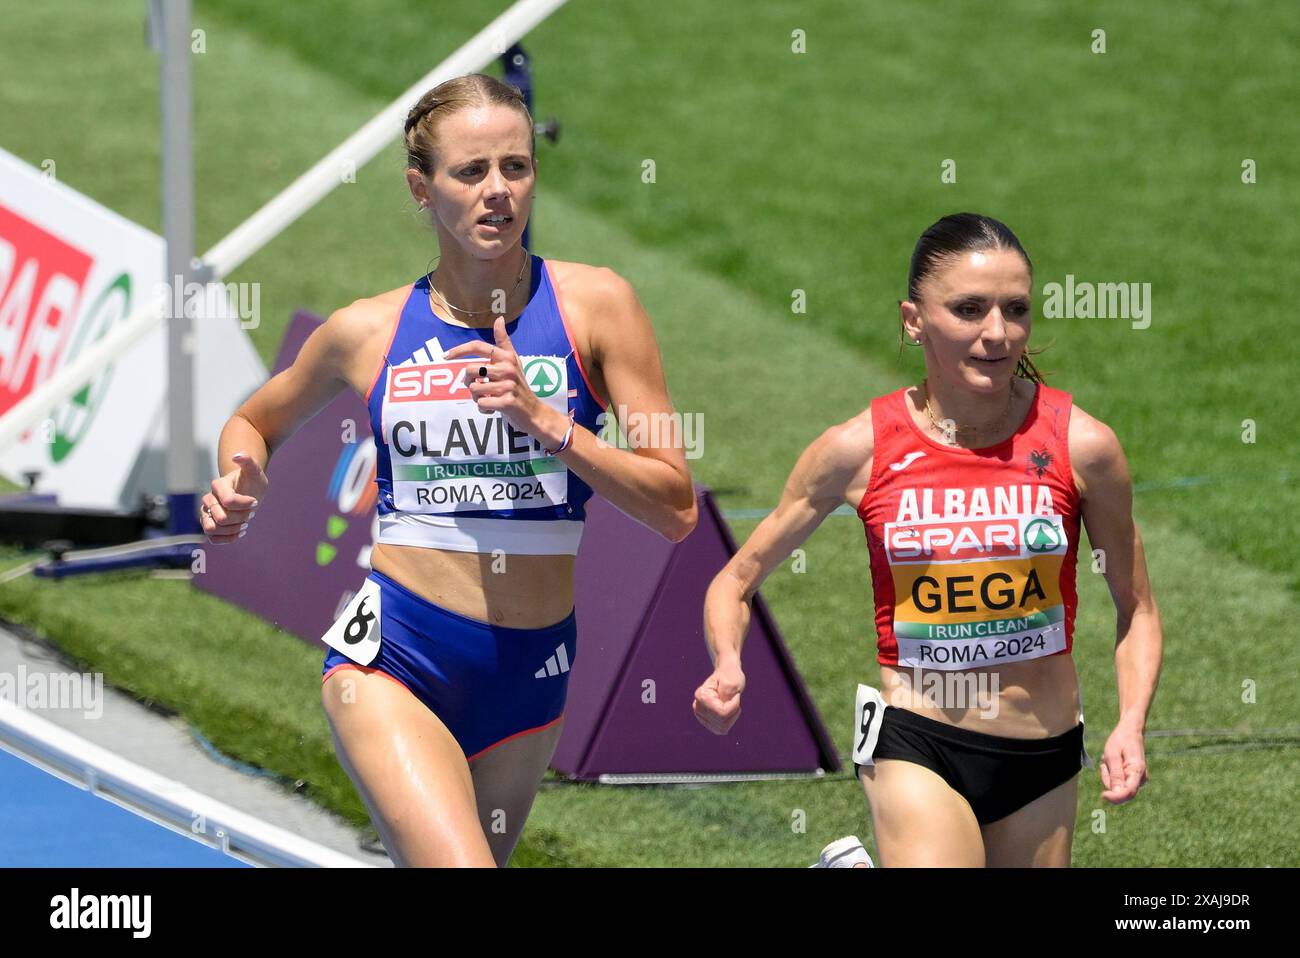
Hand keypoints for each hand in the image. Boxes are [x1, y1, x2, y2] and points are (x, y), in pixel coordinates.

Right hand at [200, 451, 267, 543]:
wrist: (247, 490)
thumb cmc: (251, 480)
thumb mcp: (254, 470)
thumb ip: (248, 461)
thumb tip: (237, 456)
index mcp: (218, 486)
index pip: (229, 501)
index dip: (245, 504)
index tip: (256, 501)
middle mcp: (208, 500)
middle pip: (221, 518)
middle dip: (241, 517)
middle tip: (251, 513)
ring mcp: (207, 513)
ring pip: (212, 529)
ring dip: (232, 530)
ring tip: (245, 524)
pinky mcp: (210, 524)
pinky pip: (212, 538)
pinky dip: (227, 538)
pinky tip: (240, 531)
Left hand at [443, 317, 566, 446]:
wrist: (534, 412)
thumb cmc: (519, 386)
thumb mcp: (513, 362)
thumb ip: (503, 341)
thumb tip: (499, 318)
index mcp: (507, 357)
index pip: (478, 346)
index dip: (459, 350)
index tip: (445, 356)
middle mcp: (508, 368)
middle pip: (470, 369)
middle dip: (468, 382)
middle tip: (478, 387)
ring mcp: (508, 385)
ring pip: (474, 389)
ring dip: (477, 397)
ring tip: (489, 398)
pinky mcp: (507, 402)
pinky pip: (481, 404)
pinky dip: (483, 409)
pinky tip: (493, 408)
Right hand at [692, 661, 745, 734]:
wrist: (726, 674)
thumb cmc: (730, 676)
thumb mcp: (732, 682)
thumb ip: (726, 695)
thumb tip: (721, 712)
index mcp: (701, 695)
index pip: (721, 712)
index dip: (733, 706)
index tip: (736, 695)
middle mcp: (697, 707)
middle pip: (721, 722)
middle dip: (733, 712)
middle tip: (735, 699)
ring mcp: (700, 715)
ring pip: (721, 728)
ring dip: (732, 718)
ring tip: (733, 705)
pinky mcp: (706, 721)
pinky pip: (721, 730)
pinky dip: (729, 722)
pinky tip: (730, 711)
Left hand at [1099, 722, 1148, 803]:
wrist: (1129, 732)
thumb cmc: (1120, 741)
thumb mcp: (1112, 755)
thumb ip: (1115, 774)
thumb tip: (1116, 793)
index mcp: (1138, 770)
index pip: (1129, 791)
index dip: (1116, 797)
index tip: (1103, 795)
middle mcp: (1141, 778)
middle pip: (1120, 791)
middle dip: (1108, 779)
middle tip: (1105, 762)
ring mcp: (1137, 779)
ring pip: (1116, 787)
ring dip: (1108, 775)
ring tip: (1109, 760)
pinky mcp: (1133, 779)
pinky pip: (1117, 783)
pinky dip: (1110, 774)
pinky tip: (1111, 763)